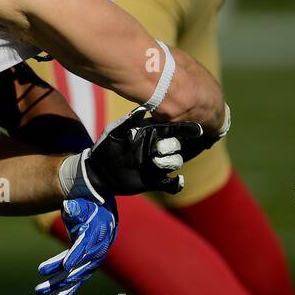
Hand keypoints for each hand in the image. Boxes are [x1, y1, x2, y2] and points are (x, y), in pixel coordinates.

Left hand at [35, 198, 116, 294]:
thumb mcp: (83, 205)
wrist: (104, 218)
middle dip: (58, 279)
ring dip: (56, 288)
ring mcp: (89, 265)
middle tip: (40, 286)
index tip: (65, 266)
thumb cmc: (89, 210)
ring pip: (73, 281)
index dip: (75, 257)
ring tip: (38, 292)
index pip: (84, 248)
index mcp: (93, 237)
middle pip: (76, 269)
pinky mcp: (83, 270)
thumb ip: (76, 208)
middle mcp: (93, 255)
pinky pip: (73, 285)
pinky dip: (62, 293)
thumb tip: (69, 207)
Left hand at [61, 108, 206, 198]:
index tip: (197, 130)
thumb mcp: (114, 133)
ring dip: (171, 162)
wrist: (97, 172)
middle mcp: (155, 149)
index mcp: (148, 135)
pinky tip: (177, 181)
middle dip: (171, 146)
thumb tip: (142, 110)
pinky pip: (171, 185)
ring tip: (156, 162)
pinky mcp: (154, 181)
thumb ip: (127, 121)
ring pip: (176, 162)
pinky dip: (176, 184)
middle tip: (158, 149)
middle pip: (176, 145)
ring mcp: (155, 165)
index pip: (171, 130)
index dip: (185, 129)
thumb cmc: (104, 148)